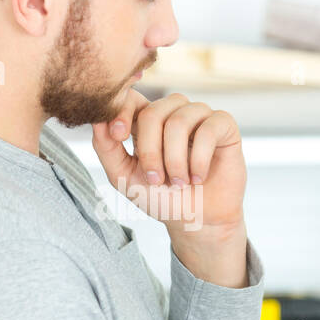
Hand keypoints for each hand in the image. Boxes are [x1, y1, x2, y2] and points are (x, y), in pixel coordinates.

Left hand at [91, 89, 245, 238]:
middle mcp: (173, 112)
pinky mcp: (224, 125)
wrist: (197, 221)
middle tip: (157, 179)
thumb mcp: (124, 177)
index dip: (122, 111)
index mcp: (147, 121)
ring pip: (180, 120)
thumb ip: (106, 149)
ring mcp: (199, 116)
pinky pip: (209, 129)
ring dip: (175, 158)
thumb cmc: (162, 198)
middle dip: (150, 150)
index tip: (117, 136)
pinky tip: (199, 177)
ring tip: (180, 182)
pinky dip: (200, 158)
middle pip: (154, 112)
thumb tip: (95, 120)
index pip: (131, 98)